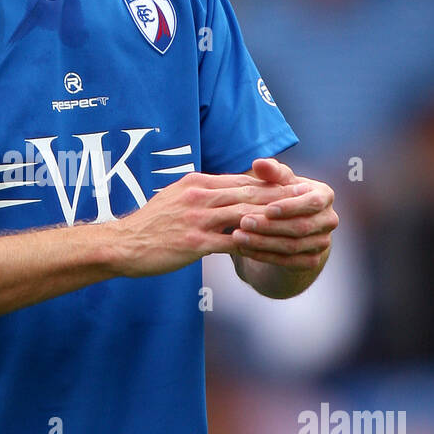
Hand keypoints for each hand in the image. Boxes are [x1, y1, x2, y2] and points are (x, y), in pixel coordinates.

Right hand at [111, 167, 311, 277]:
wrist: (122, 244)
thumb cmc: (148, 226)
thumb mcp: (174, 199)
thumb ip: (199, 195)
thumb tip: (221, 195)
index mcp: (197, 183)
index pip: (241, 180)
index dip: (270, 184)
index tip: (294, 186)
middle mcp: (200, 196)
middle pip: (250, 194)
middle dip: (283, 197)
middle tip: (310, 200)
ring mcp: (198, 218)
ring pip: (248, 216)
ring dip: (277, 221)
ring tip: (301, 226)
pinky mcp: (195, 242)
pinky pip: (234, 243)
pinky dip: (258, 247)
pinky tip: (276, 253)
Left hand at [232, 157, 337, 270]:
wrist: (291, 225)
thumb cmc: (283, 196)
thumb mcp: (279, 181)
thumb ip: (271, 171)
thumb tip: (258, 163)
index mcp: (325, 196)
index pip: (313, 202)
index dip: (291, 207)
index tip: (267, 209)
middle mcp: (329, 220)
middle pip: (301, 227)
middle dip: (270, 225)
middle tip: (244, 221)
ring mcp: (322, 243)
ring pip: (292, 246)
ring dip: (263, 242)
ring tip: (238, 236)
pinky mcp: (311, 261)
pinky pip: (287, 261)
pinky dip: (264, 255)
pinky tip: (244, 249)